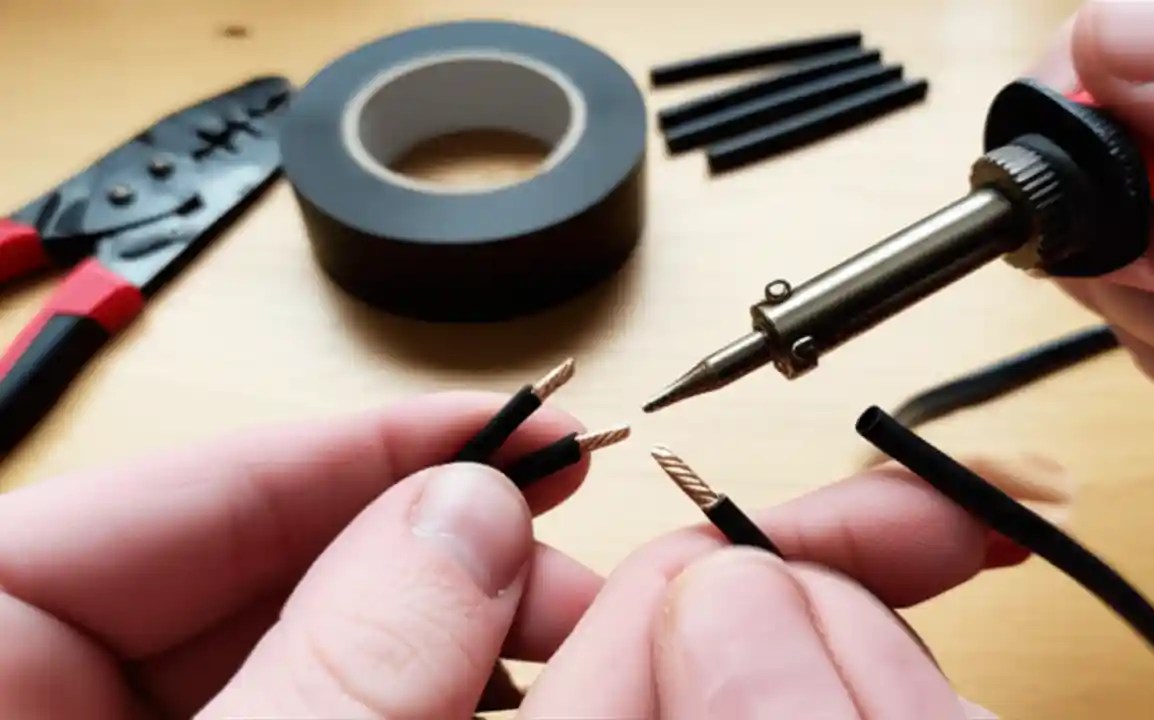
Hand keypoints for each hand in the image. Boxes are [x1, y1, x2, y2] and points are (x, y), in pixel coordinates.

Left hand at [0, 391, 1066, 718]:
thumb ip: (336, 672)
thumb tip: (467, 515)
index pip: (179, 495)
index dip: (353, 447)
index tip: (498, 432)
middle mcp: (55, 710)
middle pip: (260, 573)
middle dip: (427, 558)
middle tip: (557, 562)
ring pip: (316, 658)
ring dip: (449, 644)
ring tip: (565, 638)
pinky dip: (431, 714)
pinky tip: (519, 707)